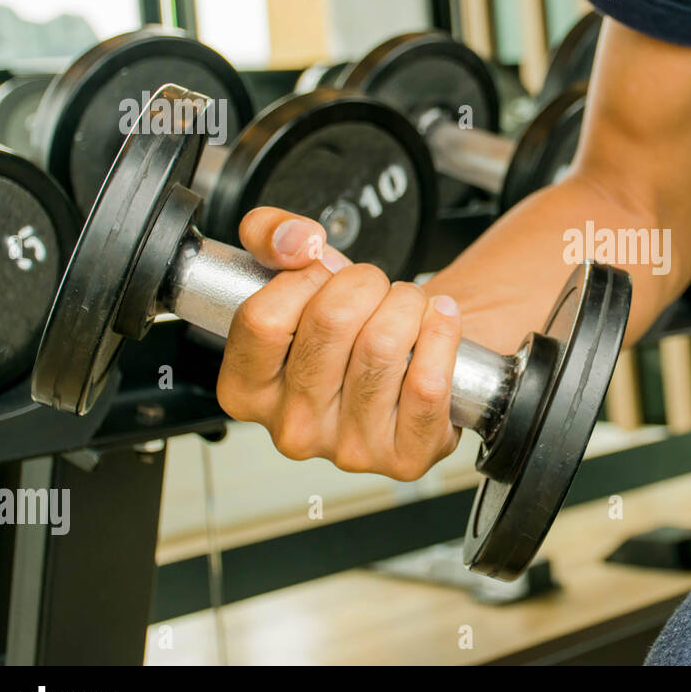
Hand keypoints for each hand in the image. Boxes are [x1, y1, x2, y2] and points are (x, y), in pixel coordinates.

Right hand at [215, 207, 462, 479]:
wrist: (408, 363)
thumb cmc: (348, 328)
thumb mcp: (297, 274)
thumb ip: (270, 235)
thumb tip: (296, 241)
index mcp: (248, 391)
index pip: (263, 318)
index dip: (304, 278)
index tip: (323, 275)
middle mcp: (293, 428)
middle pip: (330, 323)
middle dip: (364, 282)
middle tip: (374, 288)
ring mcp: (349, 449)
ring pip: (383, 346)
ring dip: (406, 304)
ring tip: (407, 307)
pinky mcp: (405, 456)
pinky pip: (428, 383)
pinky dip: (443, 334)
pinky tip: (439, 324)